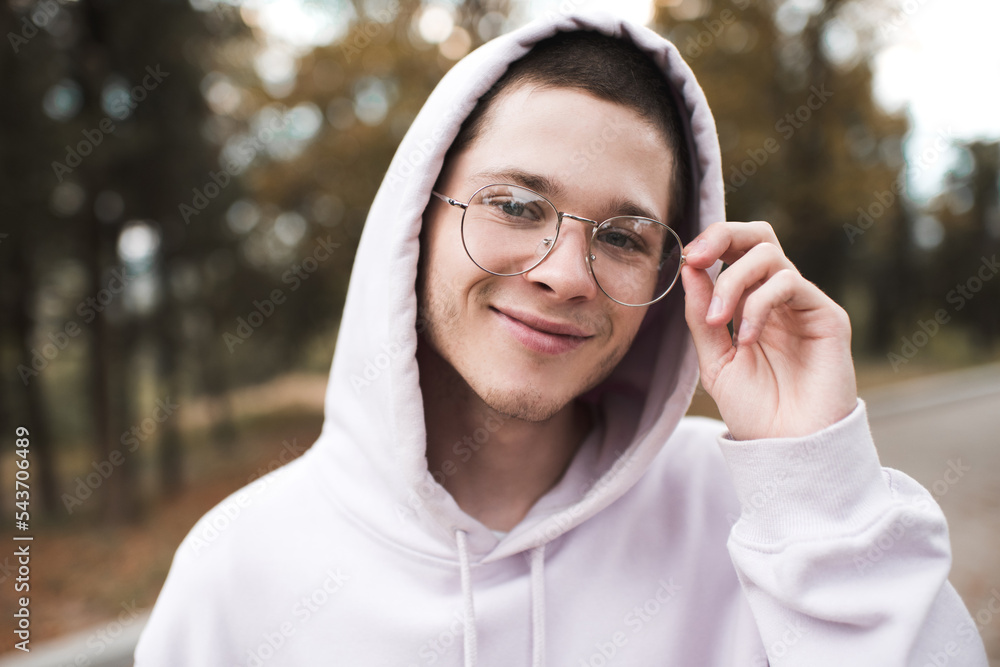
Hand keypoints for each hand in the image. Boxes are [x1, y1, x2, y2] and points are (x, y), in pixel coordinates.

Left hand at [680, 221, 857, 440]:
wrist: (788, 449)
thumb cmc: (754, 410)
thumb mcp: (714, 360)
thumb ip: (701, 316)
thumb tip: (690, 268)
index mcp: (752, 303)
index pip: (736, 251)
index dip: (712, 243)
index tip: (686, 259)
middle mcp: (780, 297)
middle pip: (759, 236)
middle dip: (723, 236)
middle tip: (697, 258)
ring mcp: (804, 304)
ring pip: (770, 255)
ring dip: (733, 282)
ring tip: (719, 322)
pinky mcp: (827, 315)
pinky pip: (790, 283)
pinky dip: (759, 304)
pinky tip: (748, 339)